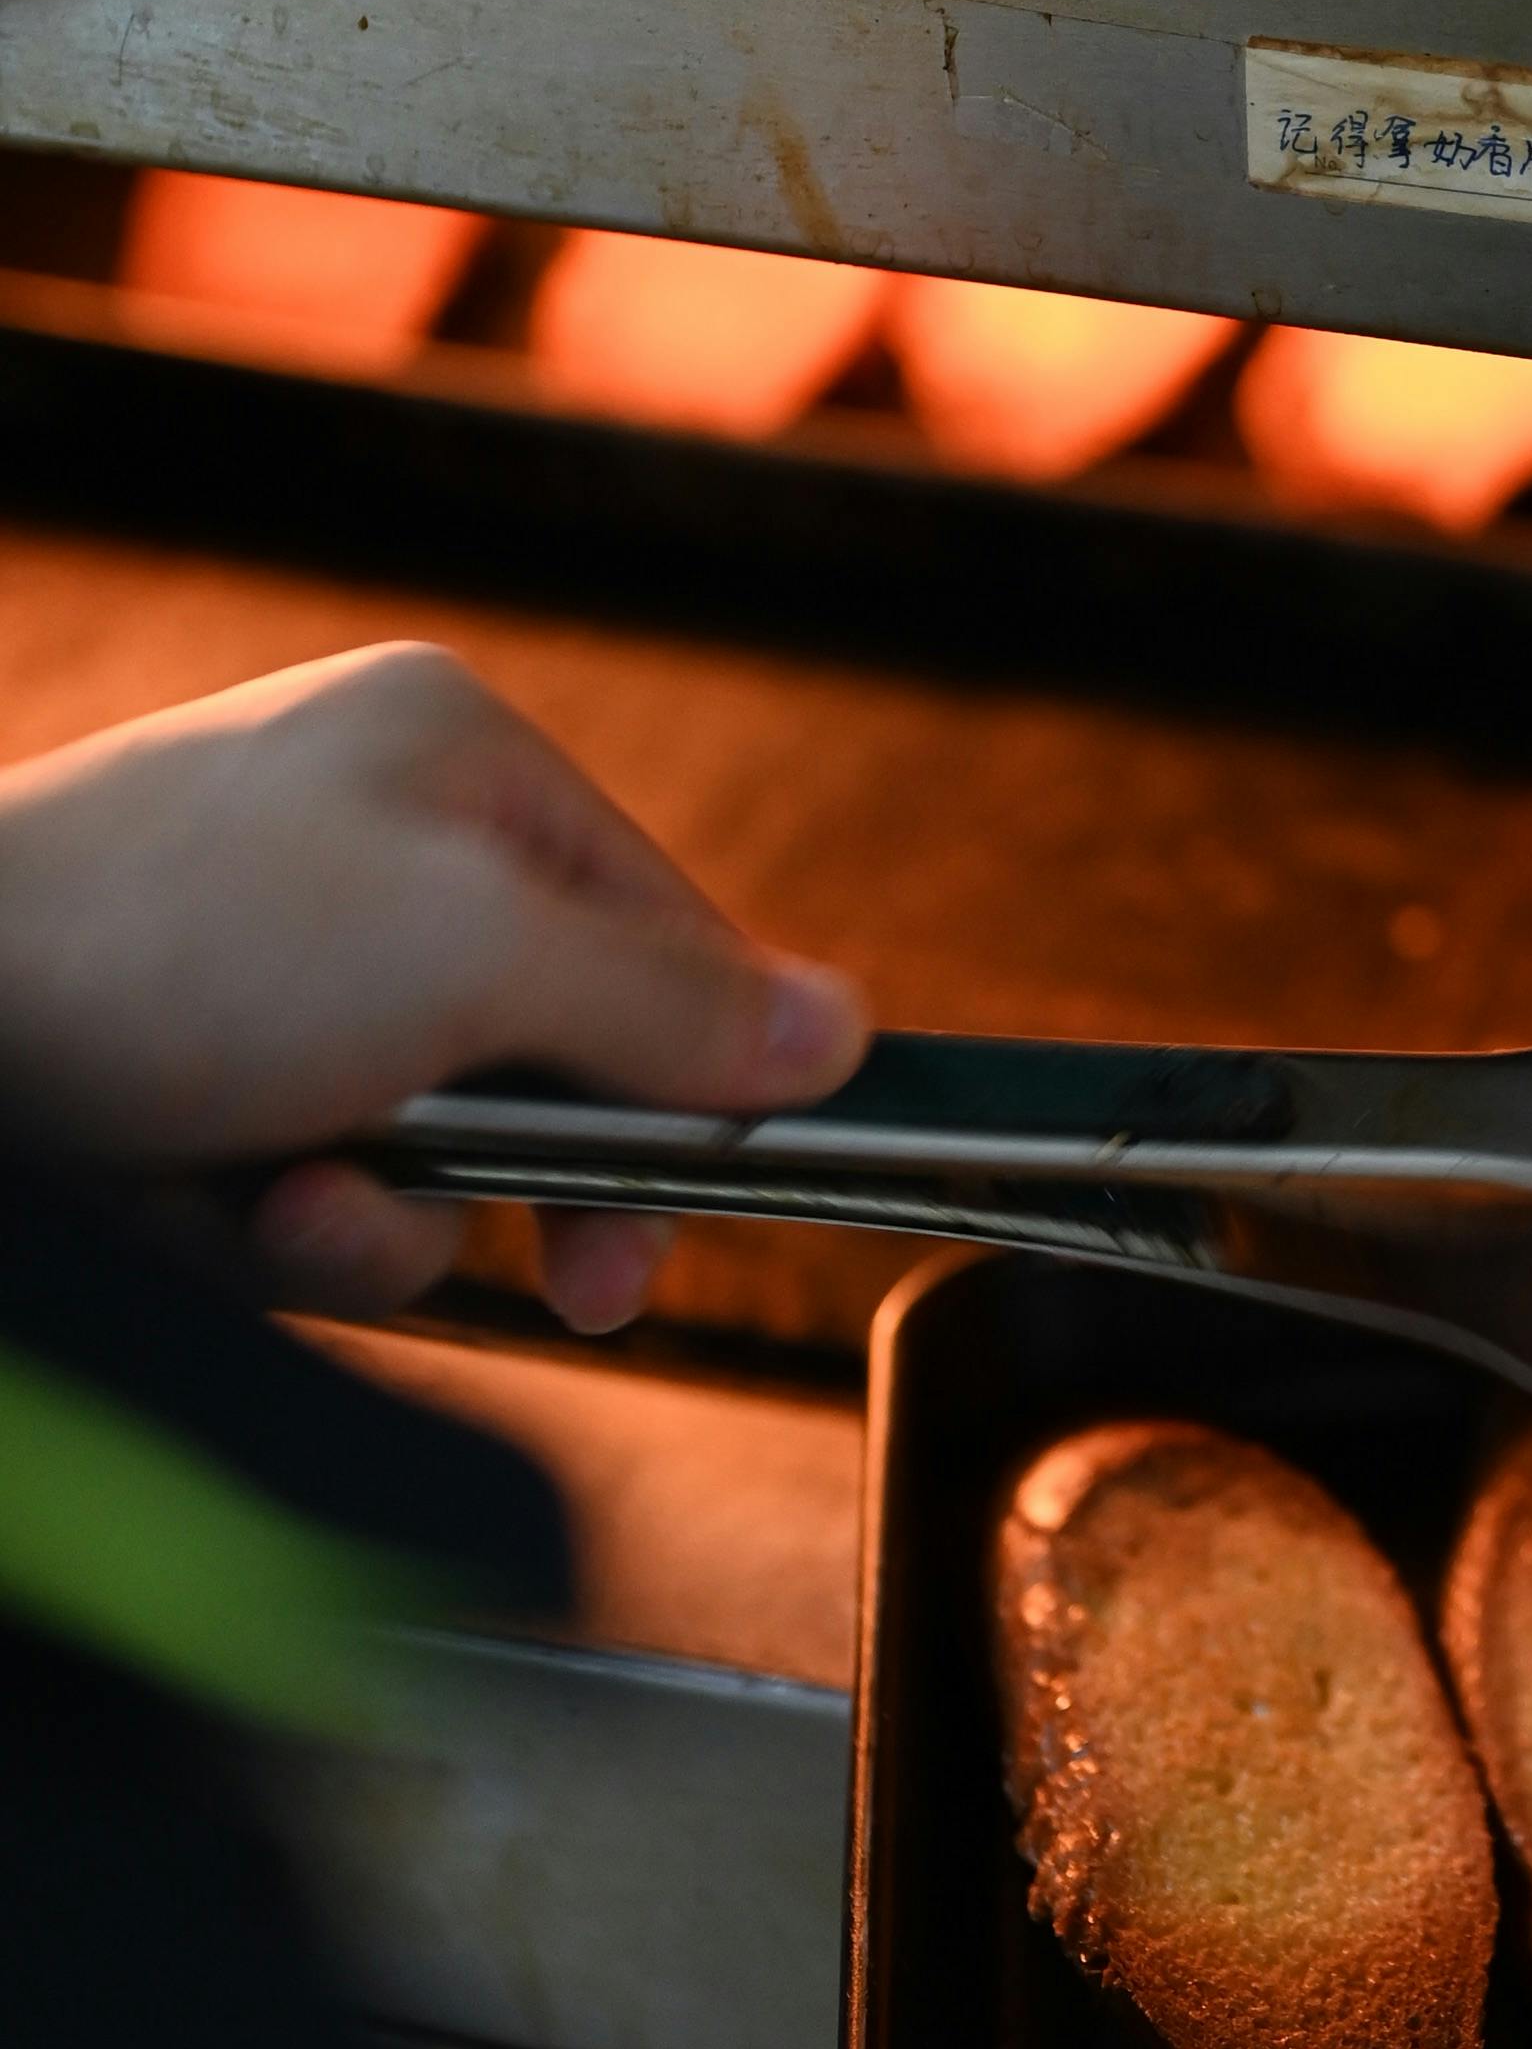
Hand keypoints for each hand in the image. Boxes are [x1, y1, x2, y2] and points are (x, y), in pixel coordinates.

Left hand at [0, 643, 865, 1330]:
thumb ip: (670, 1004)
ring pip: (428, 1153)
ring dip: (382, 1219)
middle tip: (583, 1287)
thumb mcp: (473, 958)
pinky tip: (214, 1209)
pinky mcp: (182, 1082)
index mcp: (452, 761)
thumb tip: (839, 1032)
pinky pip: (308, 1191)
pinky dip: (276, 1230)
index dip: (709, 1071)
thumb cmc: (175, 943)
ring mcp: (264, 971)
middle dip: (531, 1177)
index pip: (665, 928)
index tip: (729, 1192)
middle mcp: (366, 853)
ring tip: (288, 1204)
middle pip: (553, 1058)